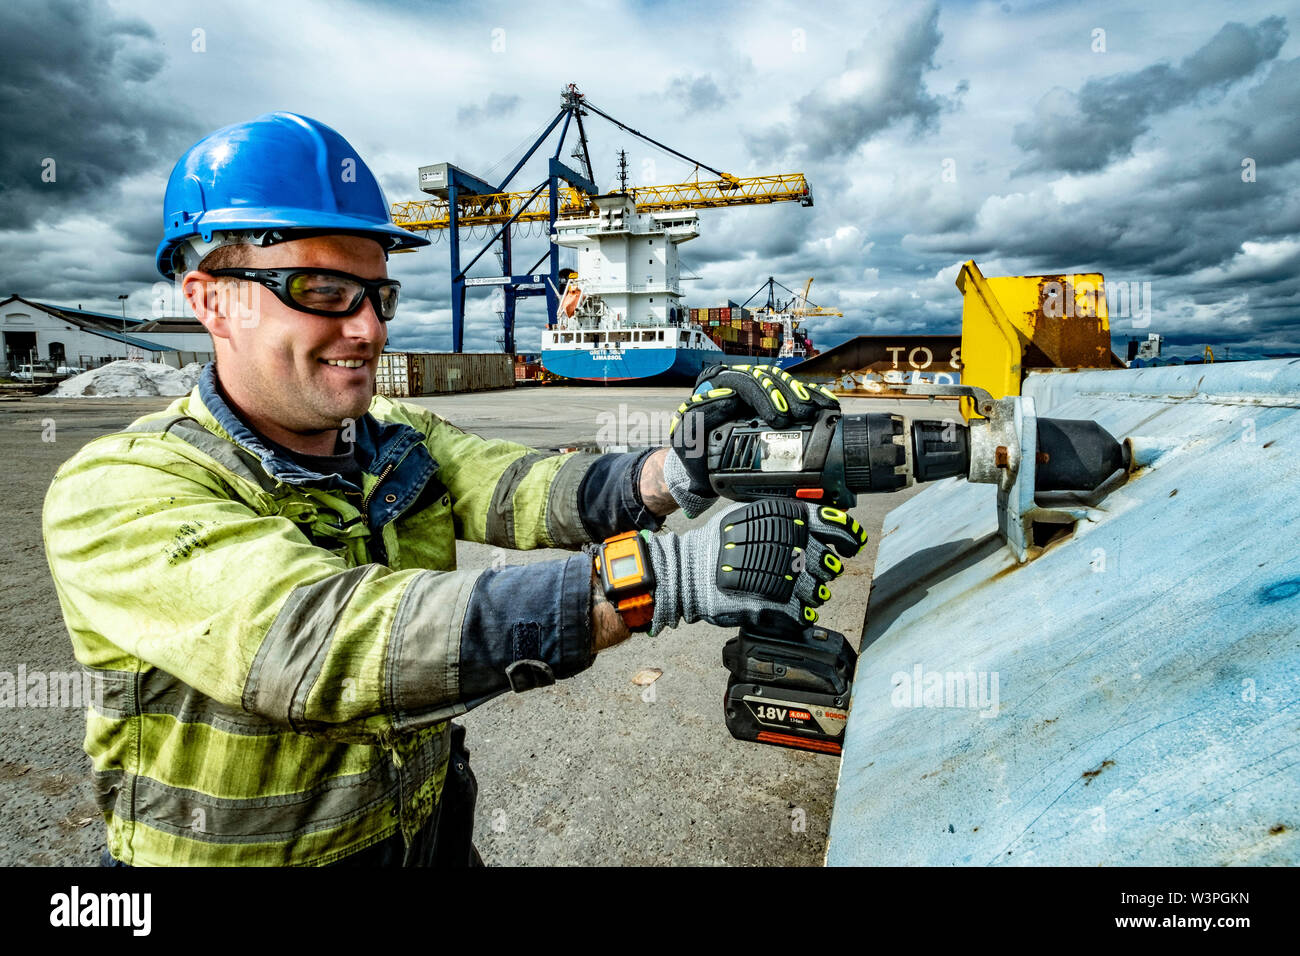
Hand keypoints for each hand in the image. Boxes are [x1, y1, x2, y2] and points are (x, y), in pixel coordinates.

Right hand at [643, 498, 866, 634]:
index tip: (853, 545)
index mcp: (786, 518)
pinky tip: (791, 609)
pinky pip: (803, 613)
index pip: (835, 524)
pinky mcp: (776, 605)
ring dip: (812, 594)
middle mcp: (790, 545)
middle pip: (829, 562)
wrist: (690, 571)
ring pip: (819, 590)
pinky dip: (801, 614)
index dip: (850, 536)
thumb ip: (784, 516)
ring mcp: (785, 576)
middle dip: (823, 570)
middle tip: (808, 573)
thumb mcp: (749, 513)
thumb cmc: (718, 543)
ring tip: (795, 592)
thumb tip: (818, 518)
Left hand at [663, 364, 839, 516]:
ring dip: (800, 395)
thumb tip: (728, 399)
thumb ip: (699, 419)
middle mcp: (739, 385)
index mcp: (717, 387)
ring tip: (815, 411)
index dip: (764, 395)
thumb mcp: (686, 437)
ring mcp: (756, 392)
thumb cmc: (692, 451)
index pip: (745, 381)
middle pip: (767, 379)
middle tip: (802, 415)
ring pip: (781, 384)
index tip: (778, 417)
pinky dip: (809, 397)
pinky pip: (791, 394)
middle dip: (788, 396)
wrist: (700, 467)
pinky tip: (824, 405)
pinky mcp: (770, 402)